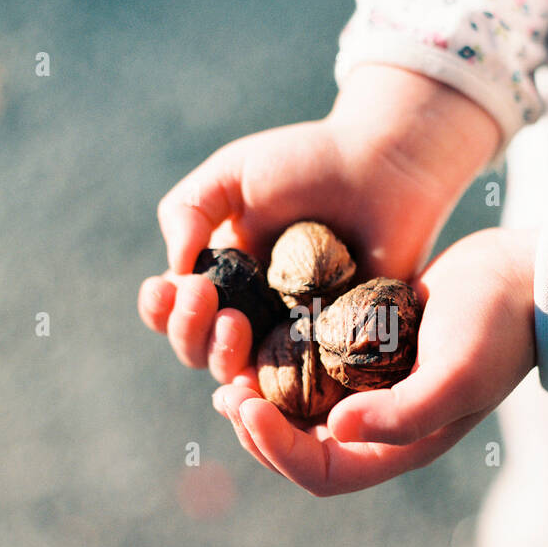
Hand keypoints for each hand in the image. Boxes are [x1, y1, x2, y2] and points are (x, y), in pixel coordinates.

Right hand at [137, 64, 499, 383]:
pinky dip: (273, 385)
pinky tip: (262, 367)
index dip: (161, 308)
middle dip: (188, 329)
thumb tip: (174, 270)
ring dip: (221, 355)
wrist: (386, 167)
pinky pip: (299, 385)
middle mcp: (251, 312)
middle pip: (198, 349)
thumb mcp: (234, 174)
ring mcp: (292, 336)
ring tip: (234, 322)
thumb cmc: (309, 161)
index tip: (168, 287)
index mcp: (221, 276)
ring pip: (241, 374)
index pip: (173, 310)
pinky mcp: (334, 351)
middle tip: (203, 296)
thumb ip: (187, 210)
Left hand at [211, 226, 536, 494]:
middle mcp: (380, 426)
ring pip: (300, 411)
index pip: (322, 473)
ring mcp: (371, 388)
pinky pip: (311, 368)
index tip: (245, 407)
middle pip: (301, 449)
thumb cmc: (497, 329)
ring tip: (234, 371)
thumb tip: (334, 430)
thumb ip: (403, 414)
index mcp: (399, 447)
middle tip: (228, 392)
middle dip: (258, 429)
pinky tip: (257, 334)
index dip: (277, 450)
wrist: (523, 276)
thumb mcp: (457, 375)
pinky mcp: (365, 350)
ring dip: (263, 398)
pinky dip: (282, 361)